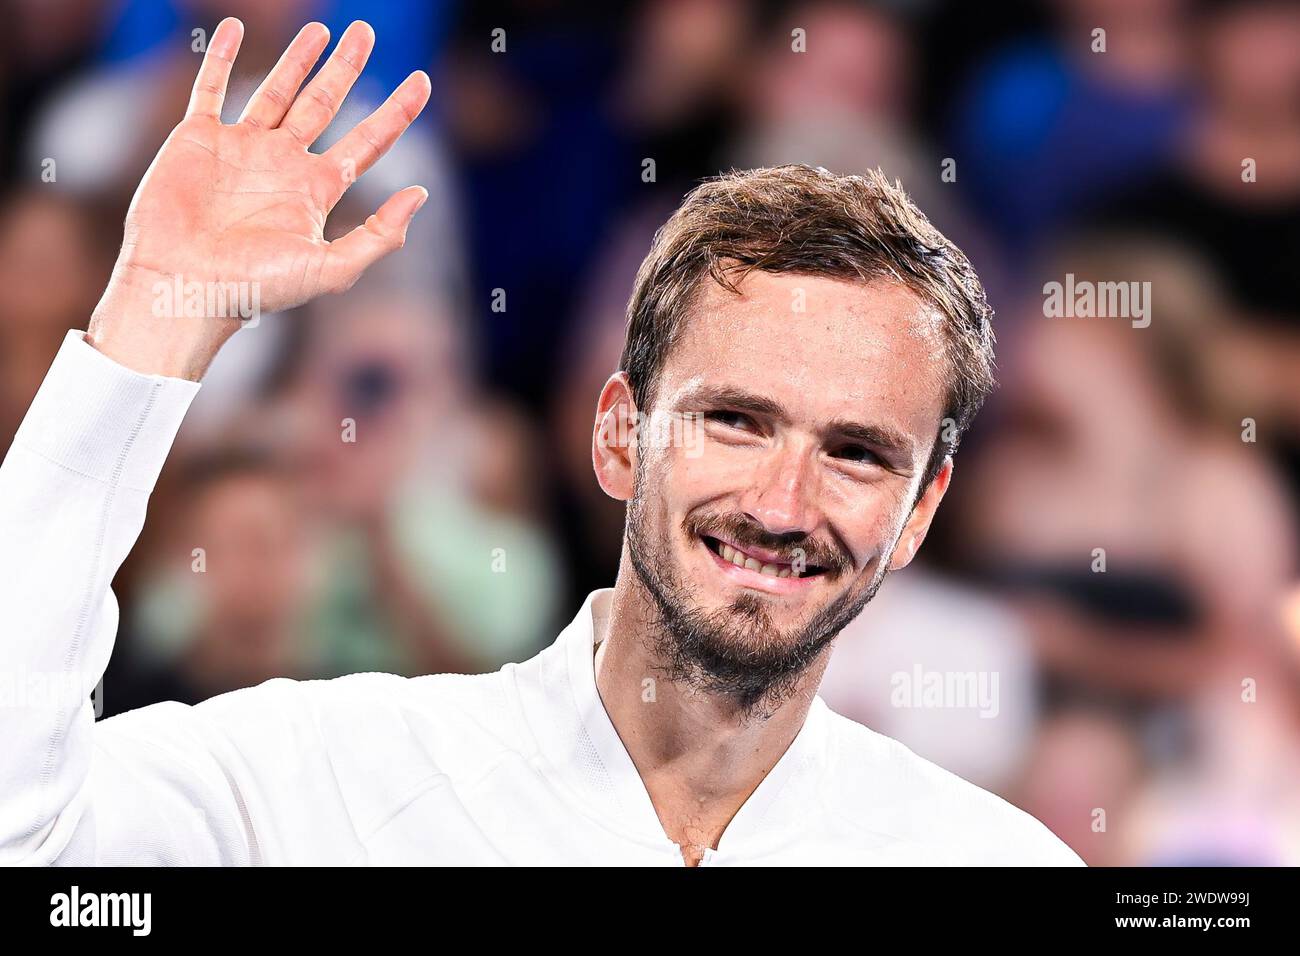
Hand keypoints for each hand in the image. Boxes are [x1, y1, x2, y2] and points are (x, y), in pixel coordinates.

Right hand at [86, 18, 431, 379]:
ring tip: (320, 28)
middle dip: (346, 68)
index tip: (422, 81)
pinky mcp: (198, 139)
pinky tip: (235, 28)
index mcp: (316, 192)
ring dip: (298, 59)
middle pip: (325, 104)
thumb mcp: (331, 269)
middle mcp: (283, 165)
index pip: (367, 142)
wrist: (184, 287)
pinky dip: (222, 57)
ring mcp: (241, 149)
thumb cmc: (255, 288)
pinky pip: (211, 88)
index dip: (396, 112)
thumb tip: (422, 193)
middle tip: (365, 30)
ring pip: (277, 90)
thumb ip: (379, 235)